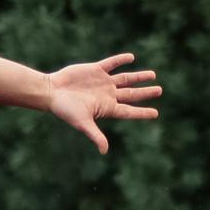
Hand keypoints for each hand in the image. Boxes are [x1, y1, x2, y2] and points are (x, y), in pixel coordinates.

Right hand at [46, 53, 160, 153]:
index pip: (129, 111)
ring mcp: (102, 82)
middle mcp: (107, 95)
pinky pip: (111, 64)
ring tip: (152, 75)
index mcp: (106, 107)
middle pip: (131, 94)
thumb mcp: (82, 123)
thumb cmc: (65, 110)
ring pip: (125, 79)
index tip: (155, 114)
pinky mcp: (95, 70)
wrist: (51, 92)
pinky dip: (121, 60)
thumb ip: (95, 135)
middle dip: (145, 92)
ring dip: (138, 77)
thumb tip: (104, 151)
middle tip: (159, 90)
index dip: (142, 112)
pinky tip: (131, 58)